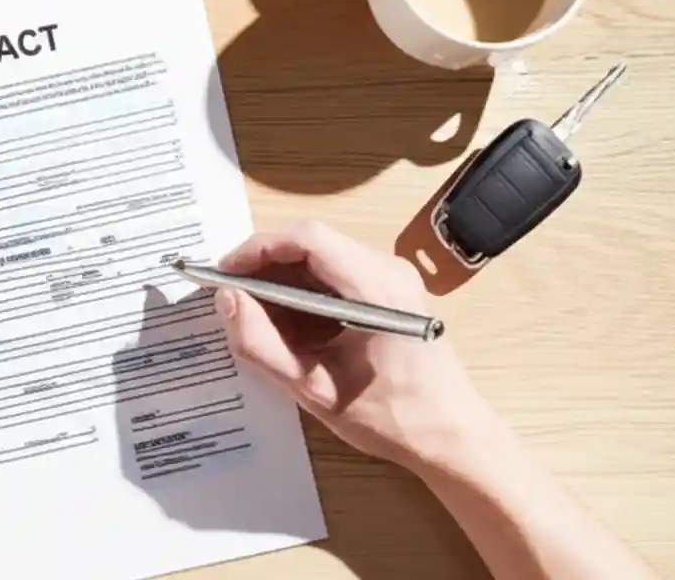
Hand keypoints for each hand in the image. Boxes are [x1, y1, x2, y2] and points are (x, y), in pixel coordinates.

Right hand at [216, 221, 495, 469]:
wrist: (451, 435)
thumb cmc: (392, 419)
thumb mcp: (315, 389)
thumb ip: (263, 345)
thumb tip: (226, 301)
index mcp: (377, 289)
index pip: (308, 239)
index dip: (258, 249)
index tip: (223, 275)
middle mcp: (389, 270)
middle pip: (312, 244)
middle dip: (265, 267)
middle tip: (231, 299)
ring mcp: (393, 277)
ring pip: (321, 258)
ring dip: (283, 282)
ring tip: (256, 319)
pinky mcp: (390, 290)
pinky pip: (336, 275)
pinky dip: (304, 293)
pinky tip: (288, 328)